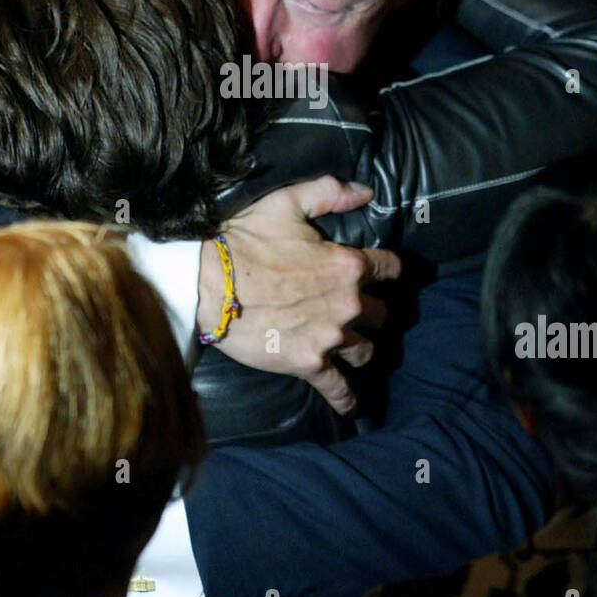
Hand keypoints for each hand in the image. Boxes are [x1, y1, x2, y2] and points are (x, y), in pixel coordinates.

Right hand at [198, 177, 401, 414]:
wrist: (206, 284)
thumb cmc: (244, 240)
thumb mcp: (287, 203)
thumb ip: (330, 193)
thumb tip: (367, 192)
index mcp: (348, 263)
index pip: (390, 268)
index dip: (389, 269)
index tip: (385, 274)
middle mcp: (348, 303)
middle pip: (381, 314)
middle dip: (370, 311)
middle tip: (355, 310)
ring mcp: (330, 336)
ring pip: (366, 350)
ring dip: (360, 347)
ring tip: (351, 347)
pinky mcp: (308, 363)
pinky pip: (339, 388)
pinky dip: (347, 399)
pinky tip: (351, 405)